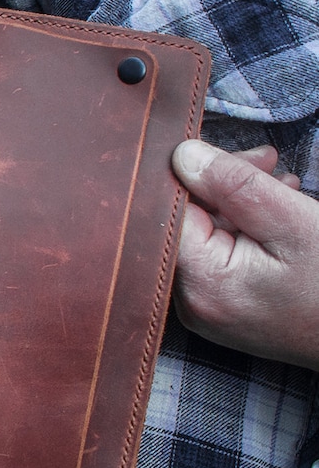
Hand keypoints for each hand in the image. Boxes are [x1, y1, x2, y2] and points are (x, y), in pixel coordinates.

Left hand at [171, 139, 318, 371]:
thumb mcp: (292, 223)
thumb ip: (234, 186)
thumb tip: (182, 155)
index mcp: (201, 283)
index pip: (174, 209)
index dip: (204, 173)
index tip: (249, 157)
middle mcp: (191, 303)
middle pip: (188, 222)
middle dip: (225, 186)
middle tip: (269, 162)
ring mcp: (207, 311)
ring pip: (206, 237)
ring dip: (239, 205)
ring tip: (283, 186)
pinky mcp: (224, 312)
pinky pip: (220, 260)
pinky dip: (244, 233)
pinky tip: (276, 217)